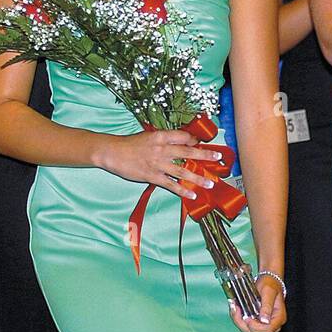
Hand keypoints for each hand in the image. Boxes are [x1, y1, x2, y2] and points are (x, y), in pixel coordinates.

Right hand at [95, 128, 224, 200]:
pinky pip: (171, 184)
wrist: (112, 152)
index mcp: (161, 136)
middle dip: (205, 156)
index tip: (204, 144)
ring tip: (210, 183)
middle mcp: (162, 149)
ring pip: (183, 171)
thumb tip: (179, 142)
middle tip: (218, 158)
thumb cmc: (130, 144)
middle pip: (189, 152)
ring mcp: (158, 163)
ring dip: (198, 178)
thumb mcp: (148, 136)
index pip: (184, 136)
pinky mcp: (152, 176)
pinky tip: (192, 195)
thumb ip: (163, 139)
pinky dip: (182, 190)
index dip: (195, 140)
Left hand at [230, 273, 286, 331]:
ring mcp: (263, 323)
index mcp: (278, 318)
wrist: (269, 281)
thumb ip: (267, 306)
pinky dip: (238, 318)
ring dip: (238, 320)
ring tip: (234, 307)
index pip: (267, 330)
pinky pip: (245, 324)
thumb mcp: (269, 291)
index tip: (247, 318)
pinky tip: (235, 308)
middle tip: (236, 310)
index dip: (255, 327)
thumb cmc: (270, 285)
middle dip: (242, 323)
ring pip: (248, 330)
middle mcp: (272, 324)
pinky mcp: (256, 321)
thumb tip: (264, 320)